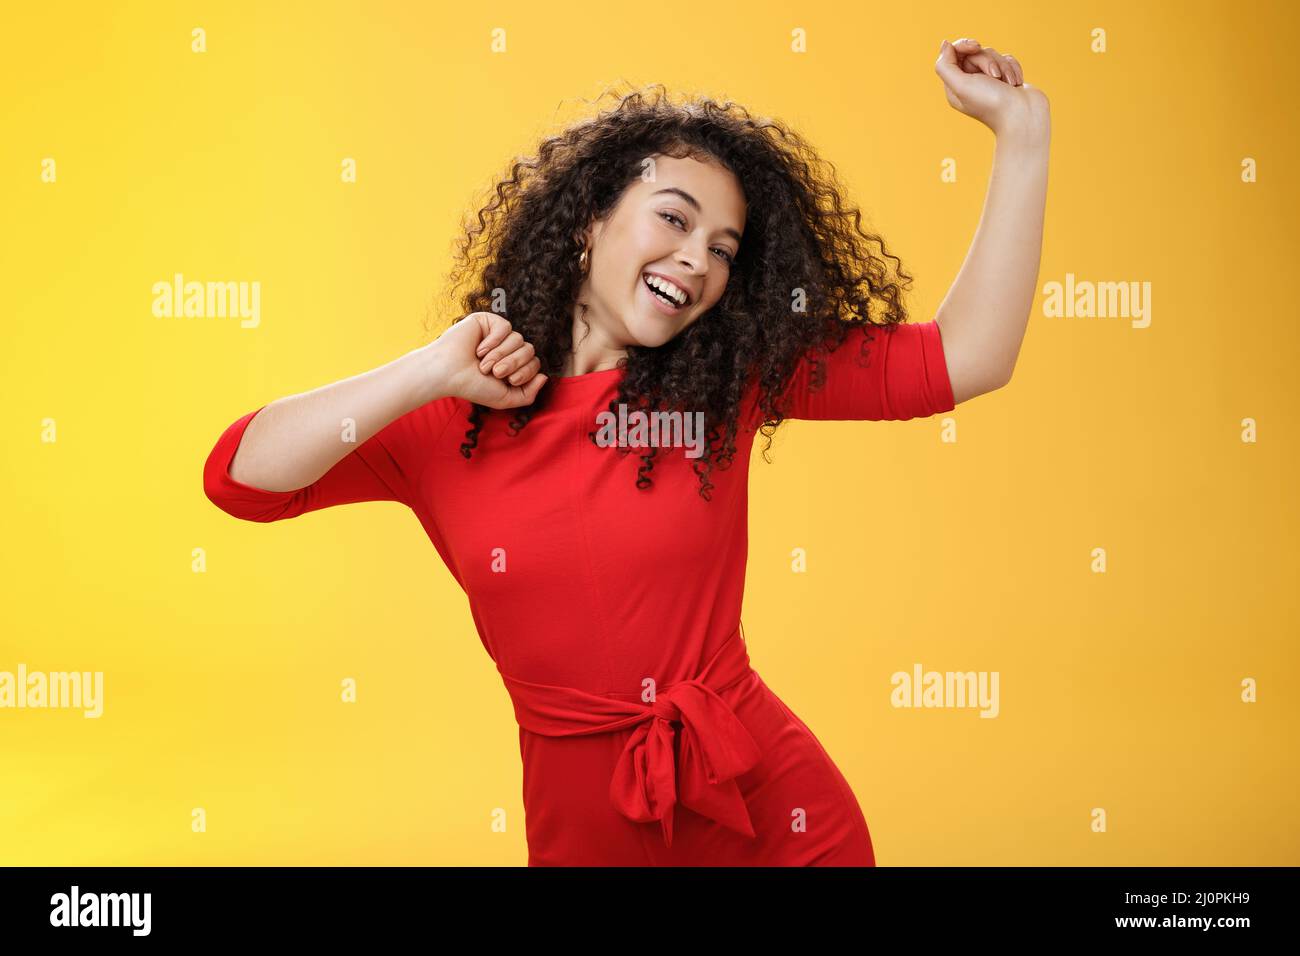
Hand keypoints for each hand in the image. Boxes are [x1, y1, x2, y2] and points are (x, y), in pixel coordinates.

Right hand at [429, 312, 547, 408]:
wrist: (448, 374)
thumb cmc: (473, 386)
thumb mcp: (505, 398)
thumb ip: (528, 394)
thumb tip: (544, 377)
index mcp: (512, 364)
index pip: (535, 363)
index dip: (525, 372)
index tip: (507, 381)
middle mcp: (507, 348)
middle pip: (530, 350)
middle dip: (513, 364)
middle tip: (494, 372)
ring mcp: (498, 334)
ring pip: (519, 339)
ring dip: (500, 355)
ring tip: (483, 363)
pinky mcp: (488, 322)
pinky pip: (506, 327)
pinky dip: (494, 341)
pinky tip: (479, 349)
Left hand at [934, 37, 1049, 139]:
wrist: (1023, 116)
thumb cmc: (991, 103)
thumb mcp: (961, 86)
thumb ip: (945, 66)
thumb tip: (945, 45)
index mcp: (955, 86)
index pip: (953, 54)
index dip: (964, 45)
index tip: (976, 46)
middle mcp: (970, 83)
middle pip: (975, 53)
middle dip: (988, 61)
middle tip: (994, 77)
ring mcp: (989, 80)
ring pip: (993, 55)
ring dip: (1003, 66)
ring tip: (1008, 84)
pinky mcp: (1006, 77)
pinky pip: (1007, 59)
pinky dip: (1012, 69)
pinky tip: (1015, 83)